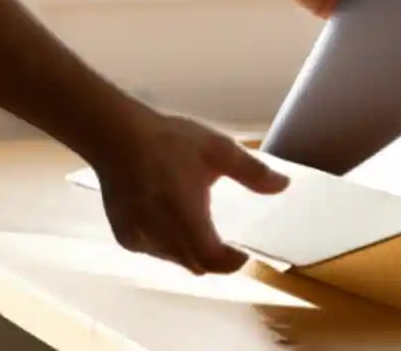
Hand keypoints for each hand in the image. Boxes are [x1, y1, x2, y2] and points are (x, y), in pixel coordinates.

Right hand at [93, 111, 288, 274]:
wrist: (116, 137)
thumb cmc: (169, 141)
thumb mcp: (218, 150)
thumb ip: (252, 172)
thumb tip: (285, 185)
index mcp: (186, 215)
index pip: (212, 258)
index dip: (232, 262)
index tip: (246, 254)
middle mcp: (160, 234)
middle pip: (196, 263)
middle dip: (216, 259)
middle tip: (230, 245)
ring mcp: (139, 238)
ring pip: (176, 260)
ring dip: (193, 252)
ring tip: (202, 229)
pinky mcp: (125, 237)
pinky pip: (156, 252)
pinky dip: (170, 246)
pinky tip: (173, 223)